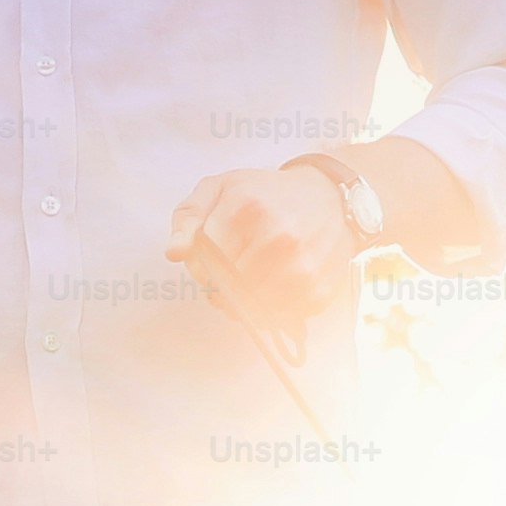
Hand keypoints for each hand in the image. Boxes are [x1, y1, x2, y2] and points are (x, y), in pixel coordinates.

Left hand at [164, 165, 360, 339]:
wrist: (330, 198)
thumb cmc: (268, 194)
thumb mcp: (221, 188)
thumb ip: (189, 215)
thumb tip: (175, 253)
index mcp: (247, 208)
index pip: (204, 263)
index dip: (202, 268)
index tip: (212, 259)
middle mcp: (278, 238)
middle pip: (227, 290)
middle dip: (222, 288)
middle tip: (233, 271)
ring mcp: (301, 267)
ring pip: (251, 309)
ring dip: (245, 303)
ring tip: (253, 279)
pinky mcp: (318, 290)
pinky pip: (279, 317)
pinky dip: (271, 309)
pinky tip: (276, 285)